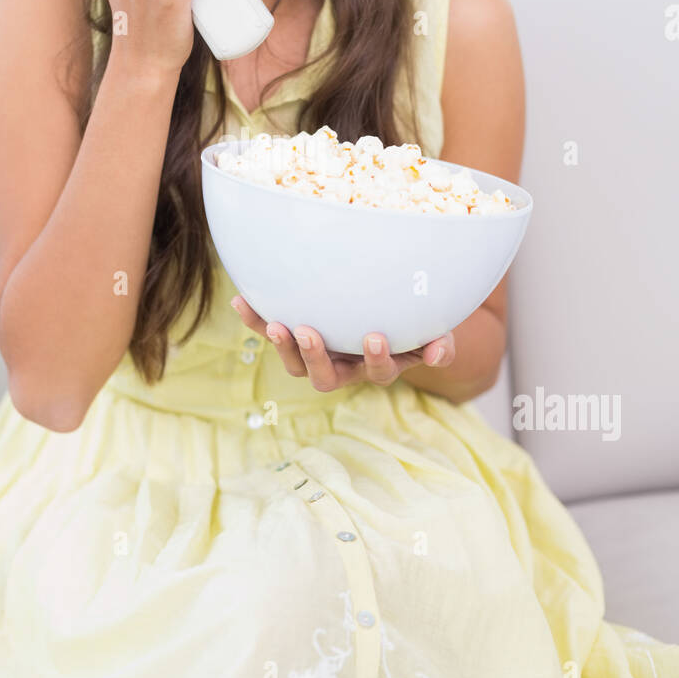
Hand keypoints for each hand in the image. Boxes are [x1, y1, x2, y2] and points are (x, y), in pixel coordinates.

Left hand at [230, 295, 455, 391]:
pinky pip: (273, 330)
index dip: (376, 359)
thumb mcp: (433, 331)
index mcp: (379, 366)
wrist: (390, 311)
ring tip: (275, 324)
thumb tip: (438, 353)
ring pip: (295, 364)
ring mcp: (319, 355)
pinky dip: (256, 319)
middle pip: (326, 377)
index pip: (378, 372)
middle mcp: (346, 367)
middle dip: (315, 357)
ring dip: (282, 345)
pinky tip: (240, 300)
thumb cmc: (415, 322)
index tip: (374, 338)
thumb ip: (438, 343)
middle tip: (308, 332)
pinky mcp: (295, 336)